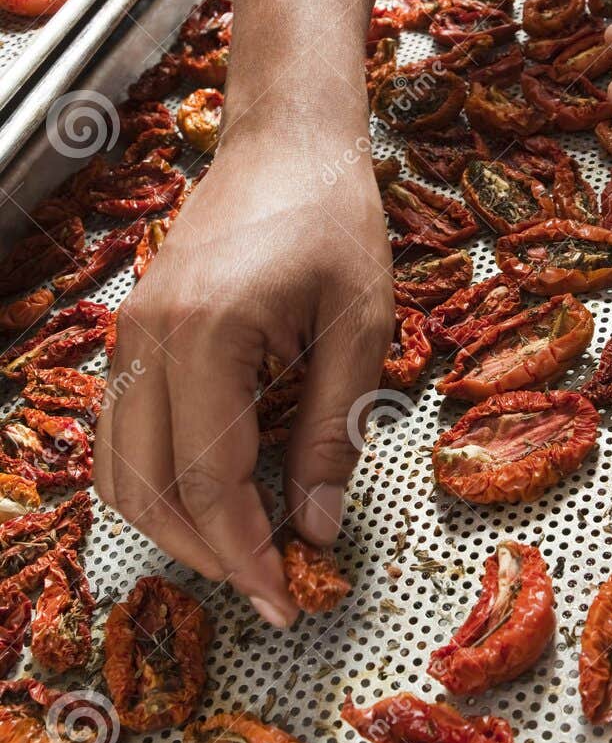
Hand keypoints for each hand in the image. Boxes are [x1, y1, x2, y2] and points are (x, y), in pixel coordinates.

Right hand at [95, 127, 392, 626]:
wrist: (286, 142)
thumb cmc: (337, 220)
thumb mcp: (361, 327)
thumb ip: (333, 432)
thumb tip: (314, 529)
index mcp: (208, 336)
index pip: (210, 482)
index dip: (245, 555)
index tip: (286, 600)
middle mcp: (148, 341)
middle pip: (149, 488)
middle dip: (208, 555)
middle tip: (270, 591)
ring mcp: (129, 336)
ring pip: (119, 470)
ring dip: (173, 525)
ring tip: (242, 553)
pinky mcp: (132, 333)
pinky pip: (122, 432)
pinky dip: (156, 480)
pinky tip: (212, 496)